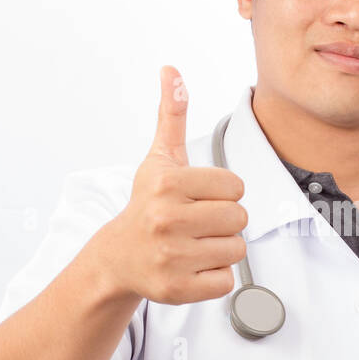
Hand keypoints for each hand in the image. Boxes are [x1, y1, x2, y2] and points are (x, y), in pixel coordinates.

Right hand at [103, 67, 248, 304]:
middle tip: (196, 224)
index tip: (197, 199)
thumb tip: (171, 70)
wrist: (118, 256)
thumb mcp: (159, 159)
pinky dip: (214, 277)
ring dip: (221, 248)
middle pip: (240, 218)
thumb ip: (171, 115)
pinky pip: (226, 280)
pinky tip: (191, 266)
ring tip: (193, 244)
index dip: (222, 193)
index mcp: (168, 184)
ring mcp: (170, 256)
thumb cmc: (147, 203)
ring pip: (236, 249)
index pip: (236, 187)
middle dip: (224, 221)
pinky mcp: (177, 289)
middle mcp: (166, 219)